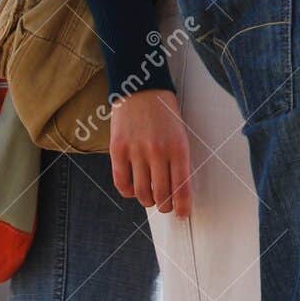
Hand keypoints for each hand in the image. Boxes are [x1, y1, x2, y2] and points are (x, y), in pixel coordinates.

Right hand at [109, 89, 192, 218]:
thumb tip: (176, 191)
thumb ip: (178, 161)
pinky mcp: (118, 150)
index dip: (181, 207)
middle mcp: (158, 151)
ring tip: (148, 196)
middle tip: (164, 205)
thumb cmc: (163, 111)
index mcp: (178, 148)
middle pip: (161, 195)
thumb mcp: (179, 134)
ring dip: (146, 200)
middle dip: (164, 206)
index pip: (181, 188)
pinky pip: (122, 183)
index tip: (181, 213)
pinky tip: (133, 187)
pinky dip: (128, 192)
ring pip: (141, 193)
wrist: (141, 87)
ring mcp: (136, 151)